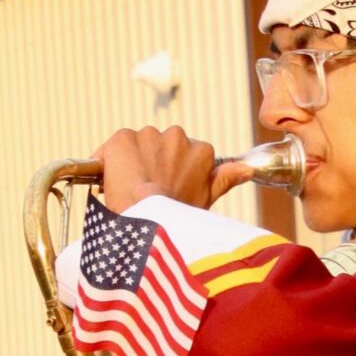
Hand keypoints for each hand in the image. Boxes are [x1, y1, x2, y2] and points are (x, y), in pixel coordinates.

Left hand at [94, 126, 252, 213]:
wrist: (147, 220)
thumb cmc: (178, 216)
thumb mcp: (206, 200)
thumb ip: (225, 179)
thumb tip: (247, 169)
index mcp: (202, 150)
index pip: (184, 153)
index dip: (172, 171)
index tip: (165, 187)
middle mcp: (178, 136)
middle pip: (161, 146)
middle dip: (153, 163)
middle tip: (146, 189)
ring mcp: (149, 135)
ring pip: (137, 145)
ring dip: (132, 161)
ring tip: (128, 189)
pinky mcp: (123, 138)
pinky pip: (113, 147)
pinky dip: (108, 161)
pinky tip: (108, 182)